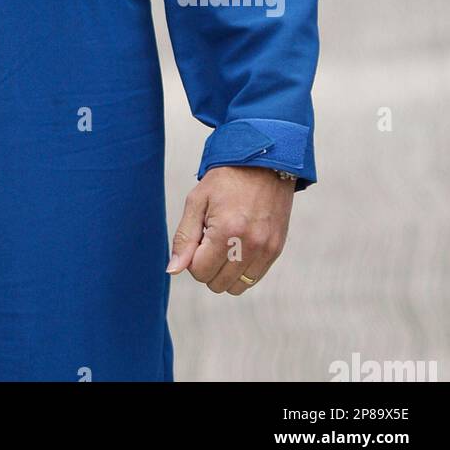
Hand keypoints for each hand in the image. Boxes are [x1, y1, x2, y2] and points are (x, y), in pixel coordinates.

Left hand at [167, 166, 295, 294]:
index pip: (200, 272)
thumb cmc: (226, 178)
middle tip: (210, 239)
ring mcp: (266, 250)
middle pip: (217, 284)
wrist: (264, 162)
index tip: (198, 237)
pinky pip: (253, 278)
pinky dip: (241, 270)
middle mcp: (250, 245)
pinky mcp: (276, 250)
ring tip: (225, 243)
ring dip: (224, 272)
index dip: (192, 258)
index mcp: (227, 231)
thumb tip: (173, 270)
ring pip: (236, 287)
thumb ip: (184, 237)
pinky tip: (238, 246)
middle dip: (207, 266)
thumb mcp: (197, 200)